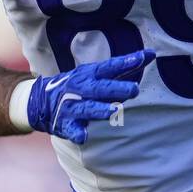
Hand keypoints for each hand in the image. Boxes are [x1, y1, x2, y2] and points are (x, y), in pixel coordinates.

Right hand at [26, 49, 155, 142]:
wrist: (41, 100)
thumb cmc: (79, 85)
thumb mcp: (96, 73)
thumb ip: (123, 67)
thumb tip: (151, 54)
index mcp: (90, 74)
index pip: (111, 67)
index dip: (127, 62)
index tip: (144, 57)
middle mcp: (81, 88)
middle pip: (101, 88)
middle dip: (117, 89)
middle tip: (134, 89)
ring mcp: (73, 106)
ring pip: (87, 108)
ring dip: (100, 110)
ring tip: (114, 111)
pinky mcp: (66, 123)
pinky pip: (72, 129)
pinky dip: (77, 132)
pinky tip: (83, 136)